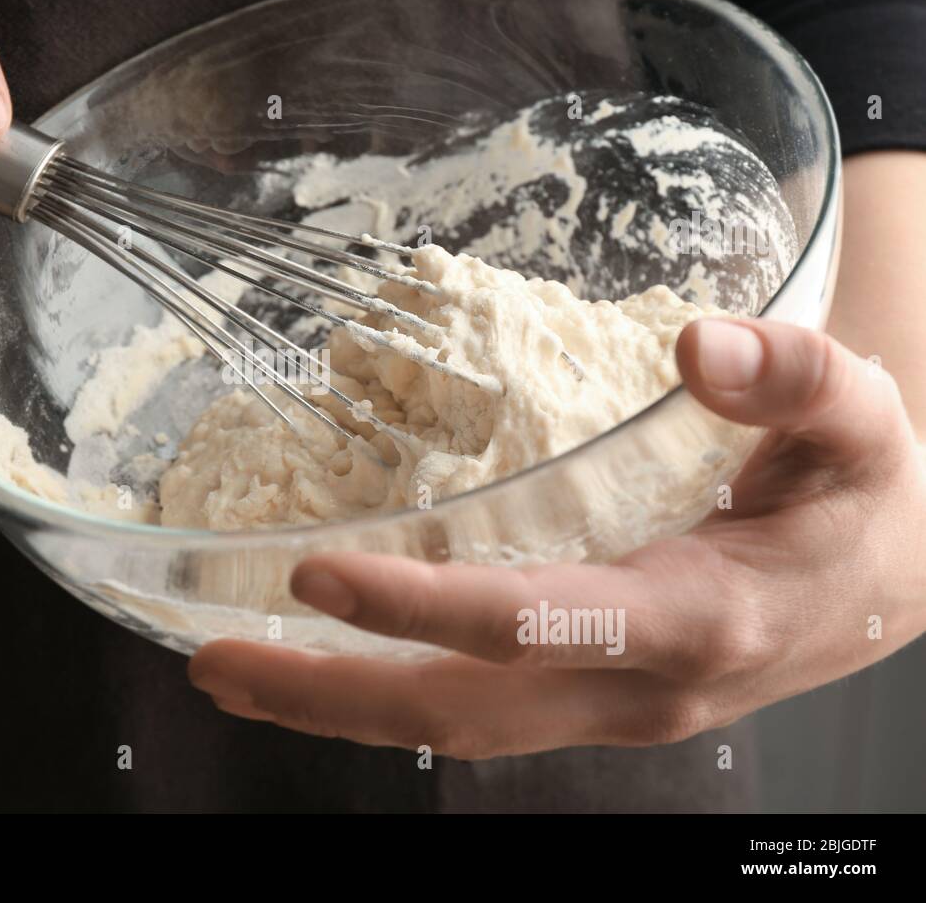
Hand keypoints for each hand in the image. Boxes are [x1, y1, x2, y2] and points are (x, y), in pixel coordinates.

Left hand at [189, 318, 925, 757]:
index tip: (316, 572)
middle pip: (462, 710)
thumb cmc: (859, 503)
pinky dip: (385, 689)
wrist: (883, 592)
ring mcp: (605, 706)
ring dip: (337, 707)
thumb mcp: (859, 426)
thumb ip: (795, 379)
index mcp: (693, 617)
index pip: (534, 623)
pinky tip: (319, 655)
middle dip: (331, 695)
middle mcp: (634, 685)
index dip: (423, 607)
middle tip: (214, 661)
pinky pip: (473, 707)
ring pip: (455, 727)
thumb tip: (701, 345)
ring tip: (231, 667)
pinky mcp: (586, 698)